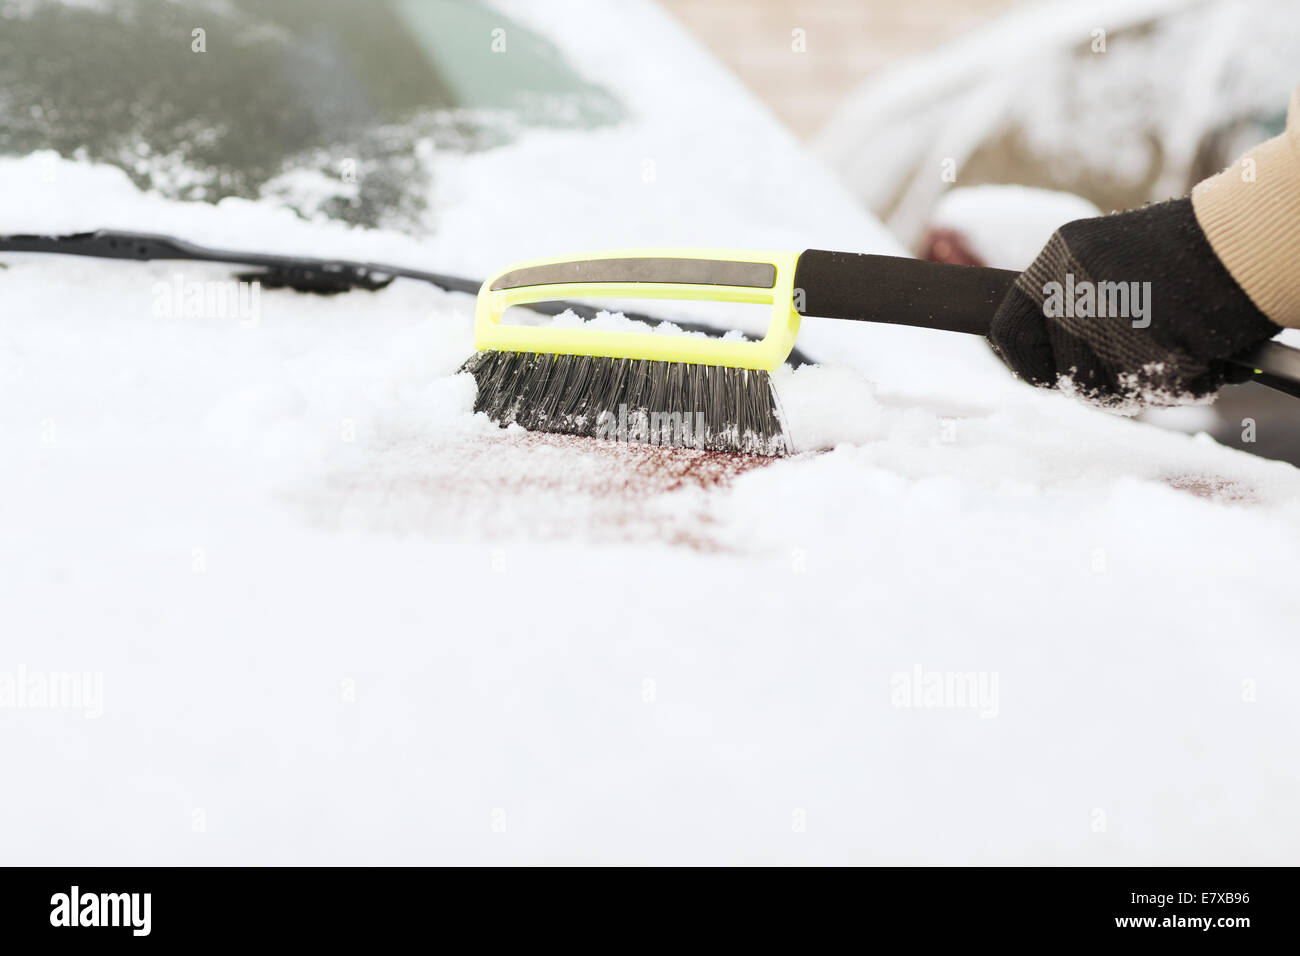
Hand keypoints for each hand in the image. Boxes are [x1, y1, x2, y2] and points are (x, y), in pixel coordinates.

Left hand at [988, 198, 1279, 407]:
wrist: (1253, 237)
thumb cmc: (1188, 255)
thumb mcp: (1109, 262)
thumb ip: (1074, 304)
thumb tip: (1045, 363)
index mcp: (1058, 259)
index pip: (1009, 332)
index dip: (1030, 365)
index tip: (1054, 376)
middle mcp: (1075, 287)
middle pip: (1066, 376)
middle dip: (1101, 386)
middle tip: (1137, 370)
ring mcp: (1112, 317)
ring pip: (1110, 391)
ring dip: (1145, 387)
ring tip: (1178, 351)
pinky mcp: (1155, 344)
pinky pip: (1160, 391)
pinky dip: (1188, 384)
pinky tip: (1205, 351)